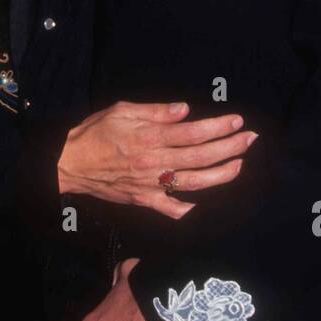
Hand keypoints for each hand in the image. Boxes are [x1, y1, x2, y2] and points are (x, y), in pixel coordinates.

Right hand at [57, 99, 256, 217]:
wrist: (70, 164)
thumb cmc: (95, 133)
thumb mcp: (122, 110)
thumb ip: (155, 111)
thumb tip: (185, 110)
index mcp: (149, 138)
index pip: (193, 132)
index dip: (219, 127)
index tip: (237, 121)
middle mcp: (154, 163)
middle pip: (201, 157)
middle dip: (230, 147)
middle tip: (250, 139)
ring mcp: (151, 185)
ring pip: (194, 183)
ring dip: (222, 175)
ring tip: (239, 164)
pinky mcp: (144, 200)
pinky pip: (172, 208)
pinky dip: (192, 209)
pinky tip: (208, 203)